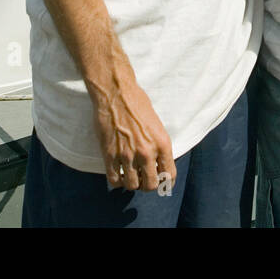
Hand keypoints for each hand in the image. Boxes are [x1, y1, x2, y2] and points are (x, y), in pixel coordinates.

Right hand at [92, 74, 176, 191]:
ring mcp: (127, 155)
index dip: (165, 183)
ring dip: (131, 183)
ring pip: (132, 185)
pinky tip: (118, 173)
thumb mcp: (157, 124)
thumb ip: (158, 145)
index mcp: (162, 144)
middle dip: (147, 185)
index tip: (160, 181)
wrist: (116, 93)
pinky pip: (114, 180)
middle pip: (150, 185)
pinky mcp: (110, 155)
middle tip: (143, 178)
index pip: (169, 176)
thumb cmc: (137, 103)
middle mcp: (147, 152)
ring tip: (130, 175)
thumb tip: (158, 162)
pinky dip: (117, 181)